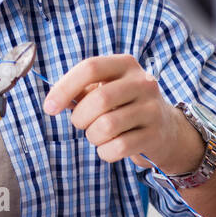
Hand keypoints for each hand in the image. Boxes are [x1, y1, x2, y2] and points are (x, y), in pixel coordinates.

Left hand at [42, 54, 204, 174]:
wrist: (166, 129)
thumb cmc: (124, 107)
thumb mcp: (106, 89)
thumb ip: (81, 91)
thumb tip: (54, 101)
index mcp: (125, 64)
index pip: (90, 68)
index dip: (64, 88)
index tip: (49, 107)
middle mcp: (143, 82)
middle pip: (98, 99)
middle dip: (80, 117)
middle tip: (81, 124)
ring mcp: (152, 108)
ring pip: (106, 126)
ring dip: (92, 136)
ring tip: (97, 135)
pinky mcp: (155, 135)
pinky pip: (118, 147)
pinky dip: (105, 152)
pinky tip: (110, 147)